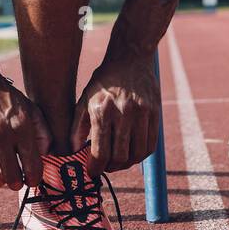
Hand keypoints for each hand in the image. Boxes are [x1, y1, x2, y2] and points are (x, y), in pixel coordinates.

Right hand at [0, 74, 50, 189]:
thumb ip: (42, 132)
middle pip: (11, 176)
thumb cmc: (4, 97)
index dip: (33, 178)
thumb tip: (46, 155)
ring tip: (0, 179)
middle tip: (16, 182)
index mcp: (20, 126)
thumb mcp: (29, 108)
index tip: (32, 180)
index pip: (32, 165)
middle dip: (16, 183)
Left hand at [70, 54, 160, 173]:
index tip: (92, 171)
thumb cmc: (104, 80)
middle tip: (104, 167)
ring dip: (126, 164)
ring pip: (137, 154)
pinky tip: (131, 153)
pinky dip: (140, 155)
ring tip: (117, 161)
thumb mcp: (85, 99)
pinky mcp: (155, 113)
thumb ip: (77, 126)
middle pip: (119, 157)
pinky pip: (150, 145)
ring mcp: (142, 113)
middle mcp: (123, 113)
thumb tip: (73, 151)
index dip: (95, 167)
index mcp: (102, 110)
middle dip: (110, 167)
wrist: (131, 58)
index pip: (100, 152)